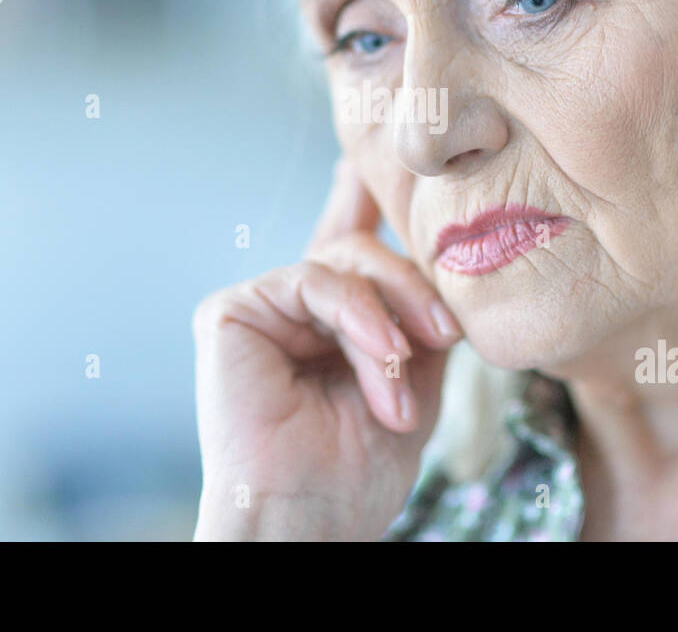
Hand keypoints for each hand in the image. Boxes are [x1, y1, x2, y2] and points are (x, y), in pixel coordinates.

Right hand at [191, 157, 461, 540]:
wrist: (310, 520)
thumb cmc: (357, 469)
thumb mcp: (413, 378)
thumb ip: (419, 317)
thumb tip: (436, 260)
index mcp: (330, 322)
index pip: (350, 244)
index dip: (362, 196)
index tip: (375, 157)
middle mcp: (292, 306)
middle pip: (365, 252)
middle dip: (414, 288)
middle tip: (446, 335)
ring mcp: (260, 306)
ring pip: (346, 261)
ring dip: (389, 321)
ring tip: (400, 381)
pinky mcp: (232, 311)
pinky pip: (313, 279)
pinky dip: (358, 317)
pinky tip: (378, 359)